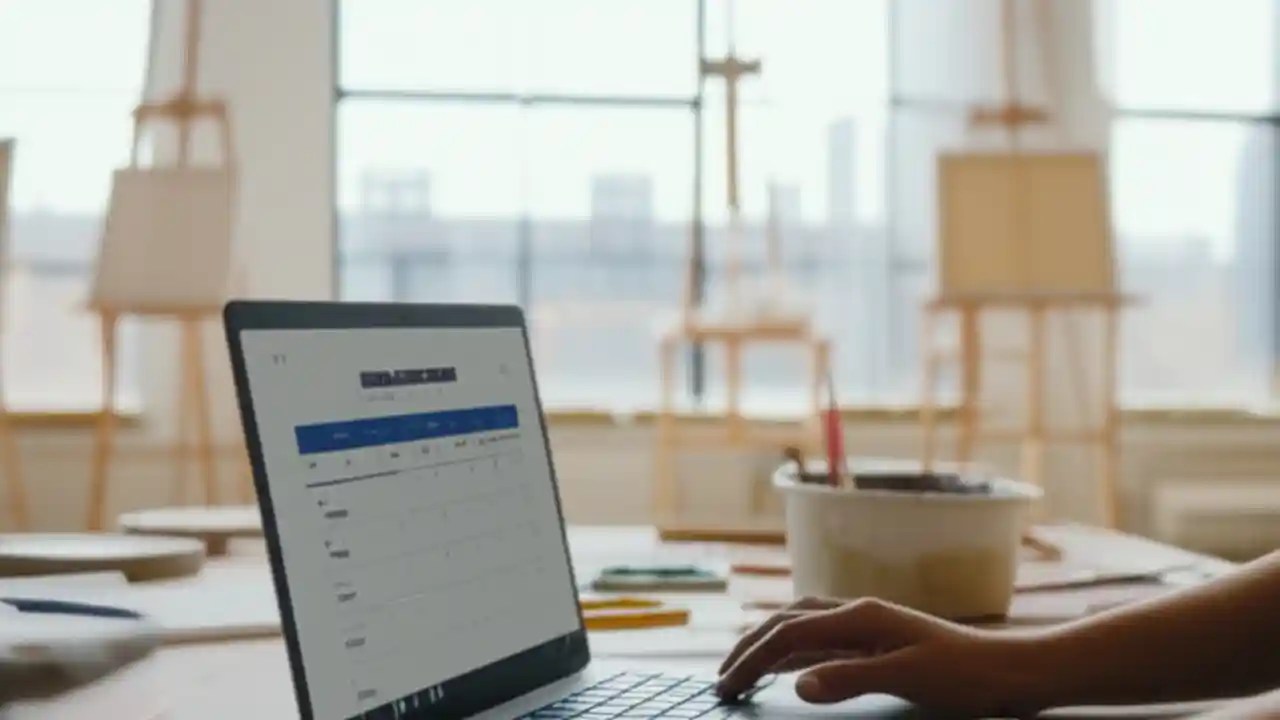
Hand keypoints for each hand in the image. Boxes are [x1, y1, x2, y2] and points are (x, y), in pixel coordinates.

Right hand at [717, 597, 1051, 716]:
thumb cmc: (966, 676)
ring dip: (767, 643)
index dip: (752, 659)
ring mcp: (869, 624)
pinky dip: (792, 650)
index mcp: (861, 617)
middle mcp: (859, 613)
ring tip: (743, 669)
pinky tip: (789, 667)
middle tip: (721, 679)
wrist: (1010, 672)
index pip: (789, 634)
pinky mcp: (878, 639)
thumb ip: (850, 679)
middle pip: (786, 621)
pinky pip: (821, 638)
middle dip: (749, 648)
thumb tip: (796, 683)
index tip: (726, 685)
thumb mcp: (909, 679)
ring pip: (801, 624)